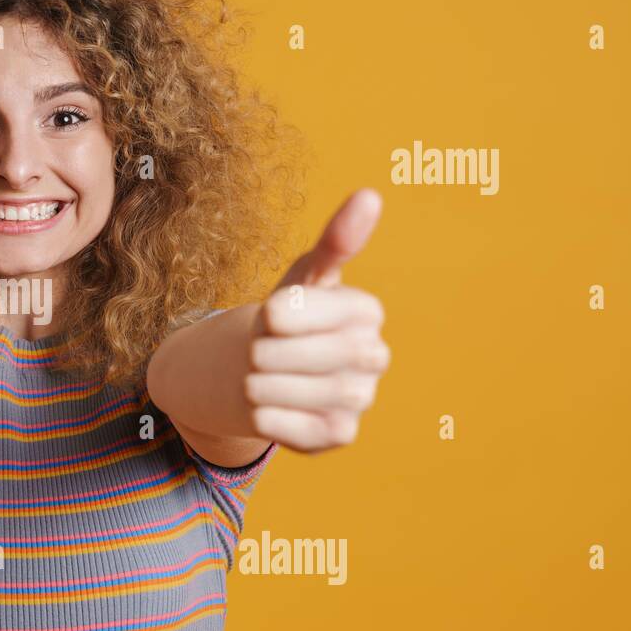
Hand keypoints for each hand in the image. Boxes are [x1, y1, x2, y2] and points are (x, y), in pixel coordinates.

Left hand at [246, 188, 389, 452]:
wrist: (263, 369)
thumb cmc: (286, 317)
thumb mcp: (302, 277)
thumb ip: (334, 241)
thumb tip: (371, 195)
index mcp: (366, 311)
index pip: (325, 310)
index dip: (285, 316)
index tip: (267, 316)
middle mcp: (374, 356)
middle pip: (321, 356)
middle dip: (272, 353)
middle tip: (256, 352)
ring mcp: (361, 399)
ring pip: (310, 395)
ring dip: (266, 385)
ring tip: (256, 377)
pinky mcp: (339, 435)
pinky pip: (304, 432)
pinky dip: (272, 418)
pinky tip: (263, 405)